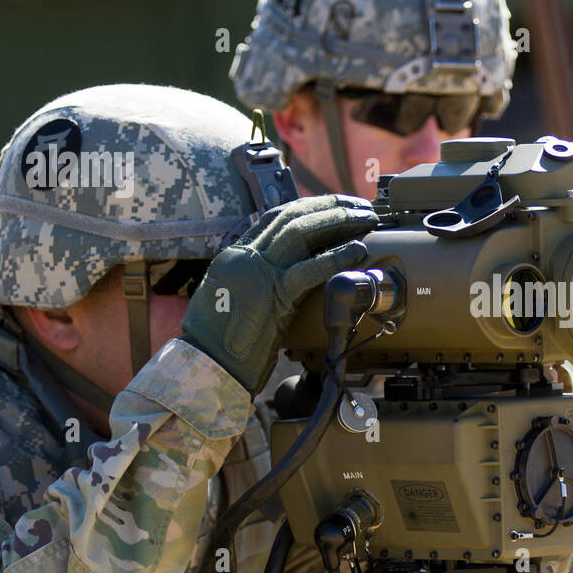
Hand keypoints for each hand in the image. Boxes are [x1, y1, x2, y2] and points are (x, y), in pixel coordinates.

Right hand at [182, 195, 377, 392]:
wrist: (207, 367)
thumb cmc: (223, 344)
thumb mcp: (233, 300)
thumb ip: (256, 280)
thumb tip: (286, 274)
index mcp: (236, 256)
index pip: (277, 218)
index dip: (311, 207)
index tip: (336, 205)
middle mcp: (246, 257)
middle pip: (292, 216)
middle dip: (330, 206)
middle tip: (359, 205)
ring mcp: (258, 273)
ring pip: (301, 232)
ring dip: (338, 221)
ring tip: (365, 219)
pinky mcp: (273, 295)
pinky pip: (309, 270)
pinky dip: (337, 258)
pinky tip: (358, 251)